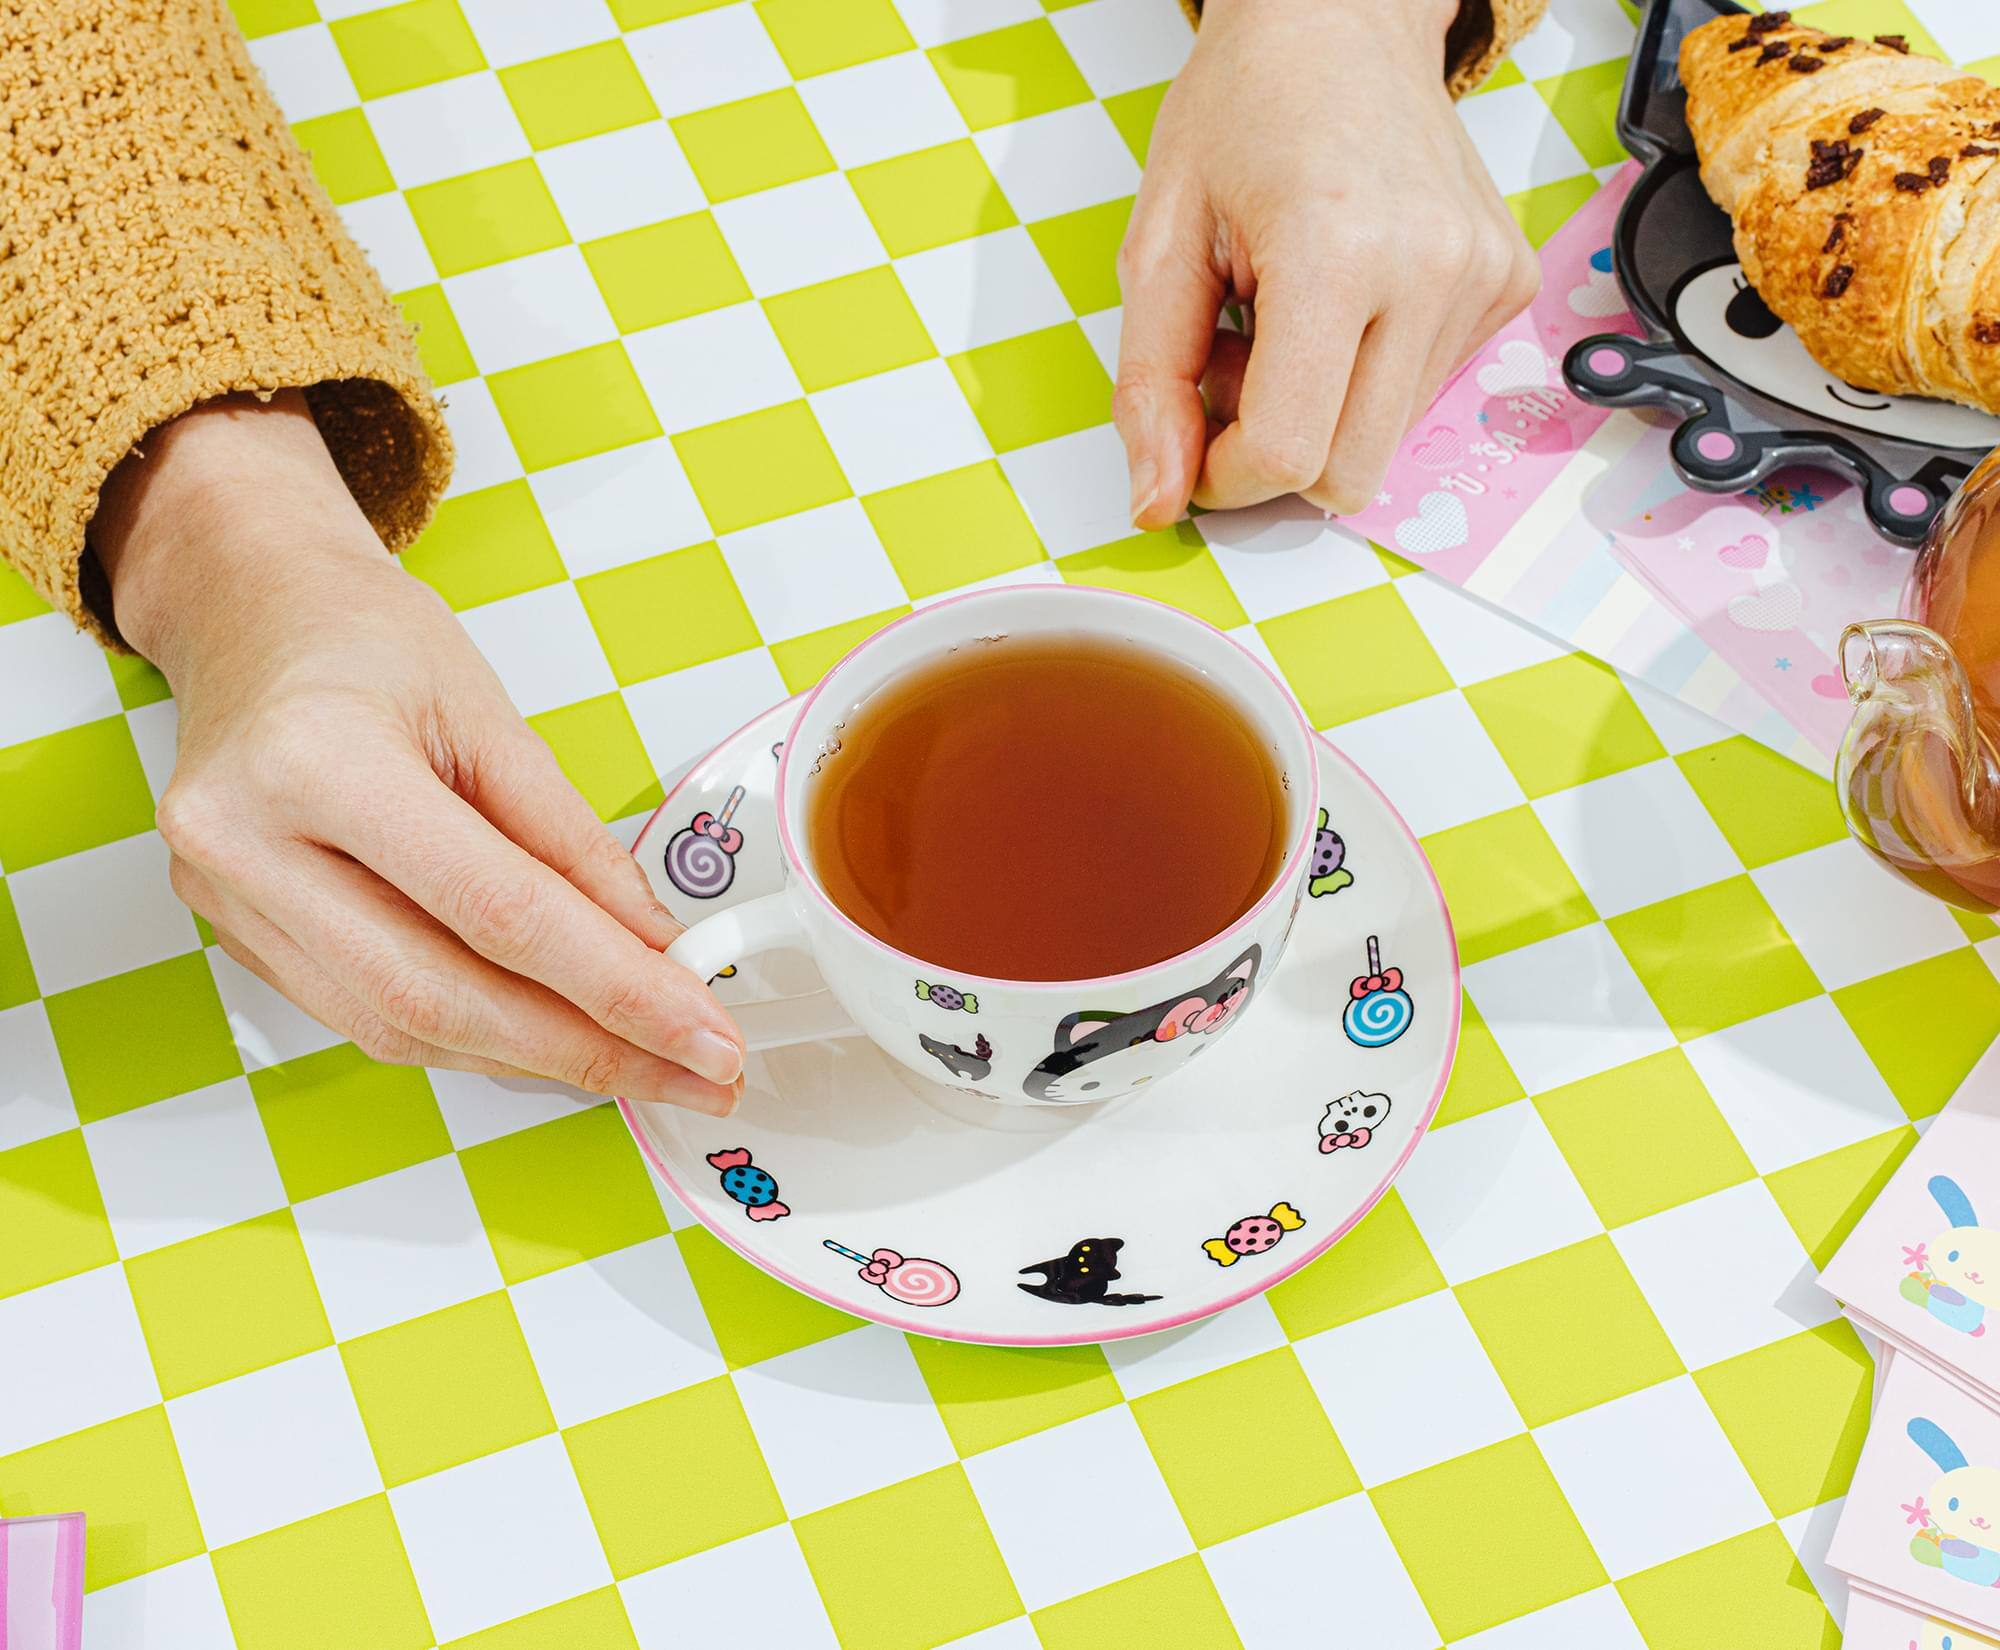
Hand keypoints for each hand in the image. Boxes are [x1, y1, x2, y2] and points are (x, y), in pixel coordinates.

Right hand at [94, 392, 743, 1112]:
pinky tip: (547, 1035)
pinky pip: (368, 1016)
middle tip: (689, 1070)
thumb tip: (654, 947)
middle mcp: (246, 844)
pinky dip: (471, 1035)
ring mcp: (228, 901)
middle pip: (442, 996)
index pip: (497, 911)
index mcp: (315, 763)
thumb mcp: (489, 714)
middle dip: (584, 1049)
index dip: (615, 989)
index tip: (702, 1033)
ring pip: (401, 1027)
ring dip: (533, 1057)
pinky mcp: (236, 936)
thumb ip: (572, 842)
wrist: (252, 617)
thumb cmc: (361, 641)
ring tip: (637, 1062)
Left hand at [1116, 0, 1540, 521]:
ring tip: (1284, 318)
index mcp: (1338, 251)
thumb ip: (1150, 383)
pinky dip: (1365, 377)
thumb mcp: (1160, 242)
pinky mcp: (1506, 284)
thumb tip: (1158, 502)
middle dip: (1274, 452)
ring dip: (1319, 411)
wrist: (1339, 22)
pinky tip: (1338, 304)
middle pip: (1348, 475)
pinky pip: (1423, 395)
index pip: (1291, 452)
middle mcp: (1431, 270)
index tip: (1195, 444)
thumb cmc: (1244, 109)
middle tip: (1234, 365)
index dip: (1227, 477)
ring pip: (1384, 443)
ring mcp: (1481, 279)